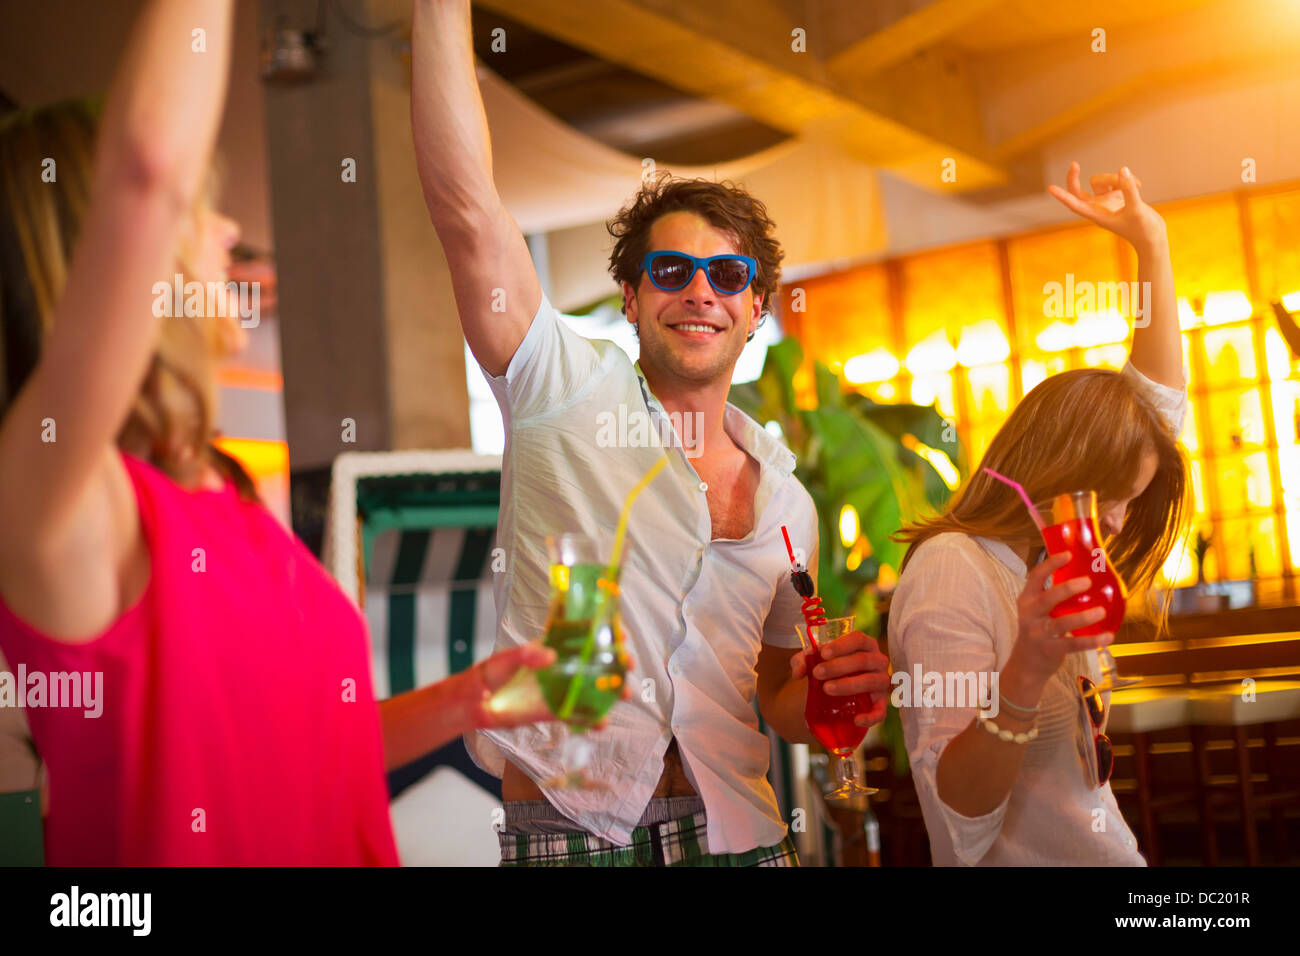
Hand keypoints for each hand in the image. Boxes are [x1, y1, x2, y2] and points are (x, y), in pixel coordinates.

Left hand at [467, 642, 635, 730]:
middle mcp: (562, 668)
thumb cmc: (491, 673)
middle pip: (597, 663)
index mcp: (553, 648)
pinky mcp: (554, 711)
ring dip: (612, 692)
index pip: (585, 636)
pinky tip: (603, 722)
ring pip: (593, 689)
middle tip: (629, 664)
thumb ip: (526, 655)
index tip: (622, 635)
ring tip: (625, 694)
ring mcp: (560, 690)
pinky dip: (592, 720)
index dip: (606, 635)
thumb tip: (550, 656)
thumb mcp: (507, 658)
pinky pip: (578, 715)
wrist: (476, 703)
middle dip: (618, 663)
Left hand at [789, 630, 889, 727]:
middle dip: (838, 666)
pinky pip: (881, 711)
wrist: (831, 688)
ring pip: (871, 681)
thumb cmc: (826, 667)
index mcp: (864, 644)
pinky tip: (856, 720)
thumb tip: (799, 672)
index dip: (841, 645)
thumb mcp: (811, 661)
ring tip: (827, 689)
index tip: (823, 653)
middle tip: (817, 673)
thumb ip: (802, 662)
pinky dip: (871, 716)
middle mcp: (877, 660)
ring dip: (848, 685)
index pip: (858, 639)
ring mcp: (880, 681)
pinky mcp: (880, 702)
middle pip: (863, 660)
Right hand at [1008, 552, 1113, 689]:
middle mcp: (1030, 614)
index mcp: (1027, 599)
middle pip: (1047, 599)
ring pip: (1061, 623)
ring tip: (1101, 611)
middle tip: (1088, 581)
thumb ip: (1054, 596)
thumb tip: (1087, 575)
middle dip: (1066, 589)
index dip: (1051, 564)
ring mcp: (1038, 633)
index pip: (1035, 577)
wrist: (1026, 664)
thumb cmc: (1039, 629)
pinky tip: (1107, 637)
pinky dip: (1091, 641)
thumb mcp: (1038, 610)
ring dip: (1082, 617)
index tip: (1068, 554)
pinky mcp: (1050, 650)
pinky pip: (1072, 645)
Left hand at [1048, 161, 1165, 251]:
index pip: (1075, 205)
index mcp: (1097, 215)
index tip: (1050, 188)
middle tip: (1074, 164)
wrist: (1154, 238)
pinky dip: (1128, 180)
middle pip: (1078, 191)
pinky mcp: (1118, 197)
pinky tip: (1140, 187)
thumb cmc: (1144, 229)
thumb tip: (1122, 169)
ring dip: (1115, 178)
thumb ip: (1129, 189)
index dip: (1063, 197)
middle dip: (1075, 178)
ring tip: (1136, 186)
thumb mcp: (1136, 209)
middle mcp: (1098, 208)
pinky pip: (1117, 180)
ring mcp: (1107, 202)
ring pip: (1100, 181)